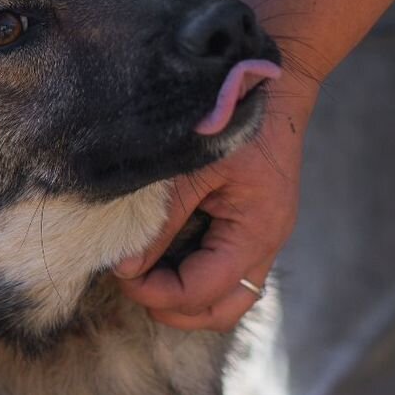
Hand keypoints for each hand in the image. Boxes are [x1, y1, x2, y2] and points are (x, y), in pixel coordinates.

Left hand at [114, 79, 314, 330]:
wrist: (273, 84)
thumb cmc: (234, 117)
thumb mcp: (193, 167)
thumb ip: (162, 221)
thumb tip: (125, 266)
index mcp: (255, 230)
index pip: (202, 292)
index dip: (156, 292)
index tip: (121, 272)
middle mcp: (266, 243)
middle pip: (220, 310)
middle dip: (172, 306)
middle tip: (132, 281)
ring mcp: (263, 237)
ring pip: (227, 297)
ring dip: (185, 297)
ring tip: (146, 273)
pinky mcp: (253, 226)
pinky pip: (227, 271)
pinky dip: (195, 274)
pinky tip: (165, 253)